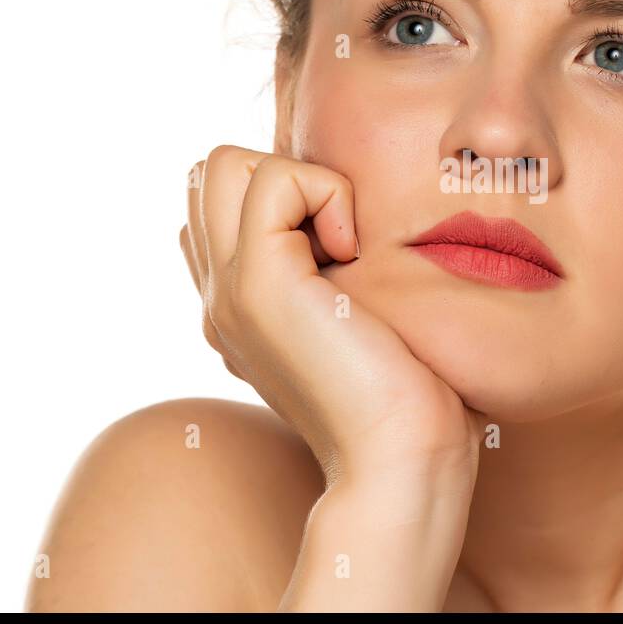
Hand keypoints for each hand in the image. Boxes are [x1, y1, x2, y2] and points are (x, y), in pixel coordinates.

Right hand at [180, 146, 481, 486]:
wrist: (403, 459)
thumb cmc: (412, 396)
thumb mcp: (366, 321)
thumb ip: (341, 278)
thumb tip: (362, 233)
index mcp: (237, 306)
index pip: (219, 206)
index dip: (283, 196)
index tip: (344, 244)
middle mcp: (218, 296)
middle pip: (210, 174)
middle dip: (283, 175)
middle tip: (340, 236)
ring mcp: (228, 290)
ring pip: (225, 163)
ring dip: (301, 179)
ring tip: (345, 244)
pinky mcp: (258, 284)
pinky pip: (275, 177)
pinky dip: (328, 191)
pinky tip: (355, 253)